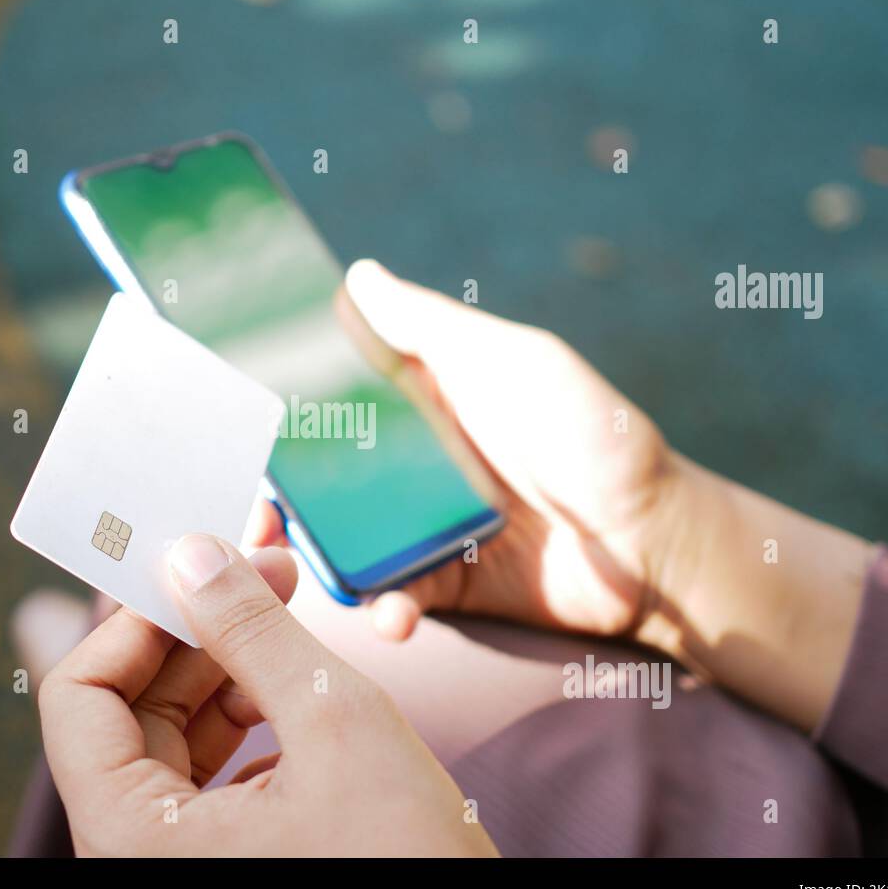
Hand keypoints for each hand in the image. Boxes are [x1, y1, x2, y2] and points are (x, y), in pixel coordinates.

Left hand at [38, 534, 497, 856]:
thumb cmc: (406, 860)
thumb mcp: (334, 718)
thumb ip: (251, 629)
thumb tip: (192, 556)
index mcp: (132, 841)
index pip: (77, 700)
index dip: (136, 622)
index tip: (201, 572)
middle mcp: (140, 859)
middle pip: (127, 716)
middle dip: (193, 636)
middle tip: (263, 575)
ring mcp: (183, 866)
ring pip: (173, 743)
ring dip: (225, 674)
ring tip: (287, 629)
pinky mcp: (228, 865)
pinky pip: (210, 778)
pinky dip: (249, 725)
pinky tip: (297, 697)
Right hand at [252, 260, 873, 731]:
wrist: (656, 542)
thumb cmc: (593, 435)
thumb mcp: (514, 361)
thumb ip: (434, 327)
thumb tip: (358, 274)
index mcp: (422, 403)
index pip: (331, 401)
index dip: (280, 411)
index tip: (232, 423)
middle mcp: (411, 467)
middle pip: (322, 480)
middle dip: (278, 501)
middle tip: (248, 521)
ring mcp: (424, 529)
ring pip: (345, 545)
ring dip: (316, 563)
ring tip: (297, 576)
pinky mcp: (446, 585)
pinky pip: (395, 596)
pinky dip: (383, 609)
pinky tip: (387, 615)